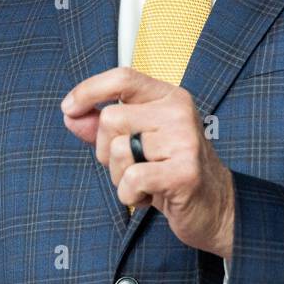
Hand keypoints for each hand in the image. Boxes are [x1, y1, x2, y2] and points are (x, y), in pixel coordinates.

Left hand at [61, 67, 234, 258]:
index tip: (69, 107)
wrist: (214, 205)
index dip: (89, 90)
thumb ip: (104, 127)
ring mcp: (185, 140)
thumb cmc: (171, 170)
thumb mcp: (136, 142)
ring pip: (118, 150)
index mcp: (168, 97)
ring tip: (145, 180)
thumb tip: (71, 114)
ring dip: (121, 177)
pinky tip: (150, 195)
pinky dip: (130, 194)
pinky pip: (131, 178)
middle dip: (107, 150)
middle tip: (131, 165)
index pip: (123, 77)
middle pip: (110, 119)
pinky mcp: (184, 172)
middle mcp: (178, 112)